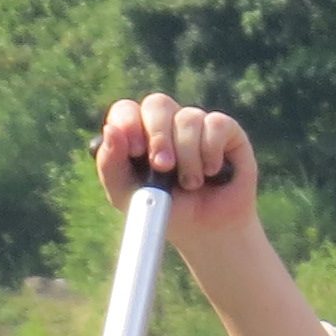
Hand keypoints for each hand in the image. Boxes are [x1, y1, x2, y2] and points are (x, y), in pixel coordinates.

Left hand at [99, 94, 254, 234]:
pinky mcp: (225, 129)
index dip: (128, 123)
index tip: (135, 150)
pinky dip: (210, 152)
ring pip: (188, 118)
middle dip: (158, 136)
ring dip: (188, 157)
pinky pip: (216, 124)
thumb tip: (110, 130)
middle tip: (163, 166)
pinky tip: (211, 172)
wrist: (207, 230)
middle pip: (157, 104)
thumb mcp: (128, 197)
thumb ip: (111, 165)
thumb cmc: (165, 210)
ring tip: (191, 184)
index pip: (126, 110)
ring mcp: (196, 124)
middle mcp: (166, 123)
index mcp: (138, 134)